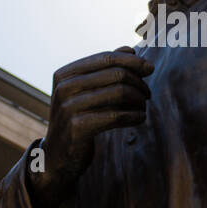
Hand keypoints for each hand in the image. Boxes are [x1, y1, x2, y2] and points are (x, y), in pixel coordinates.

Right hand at [29, 46, 152, 207]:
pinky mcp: (77, 128)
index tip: (150, 68)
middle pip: (115, 74)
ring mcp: (69, 107)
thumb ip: (104, 70)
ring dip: (139, 99)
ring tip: (143, 106)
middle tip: (147, 93)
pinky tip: (140, 118)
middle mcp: (64, 88)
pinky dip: (134, 115)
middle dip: (138, 82)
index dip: (132, 61)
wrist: (57, 157)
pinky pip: (116, 116)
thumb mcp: (84, 92)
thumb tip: (130, 49)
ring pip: (119, 93)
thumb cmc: (76, 120)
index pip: (106, 57)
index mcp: (65, 74)